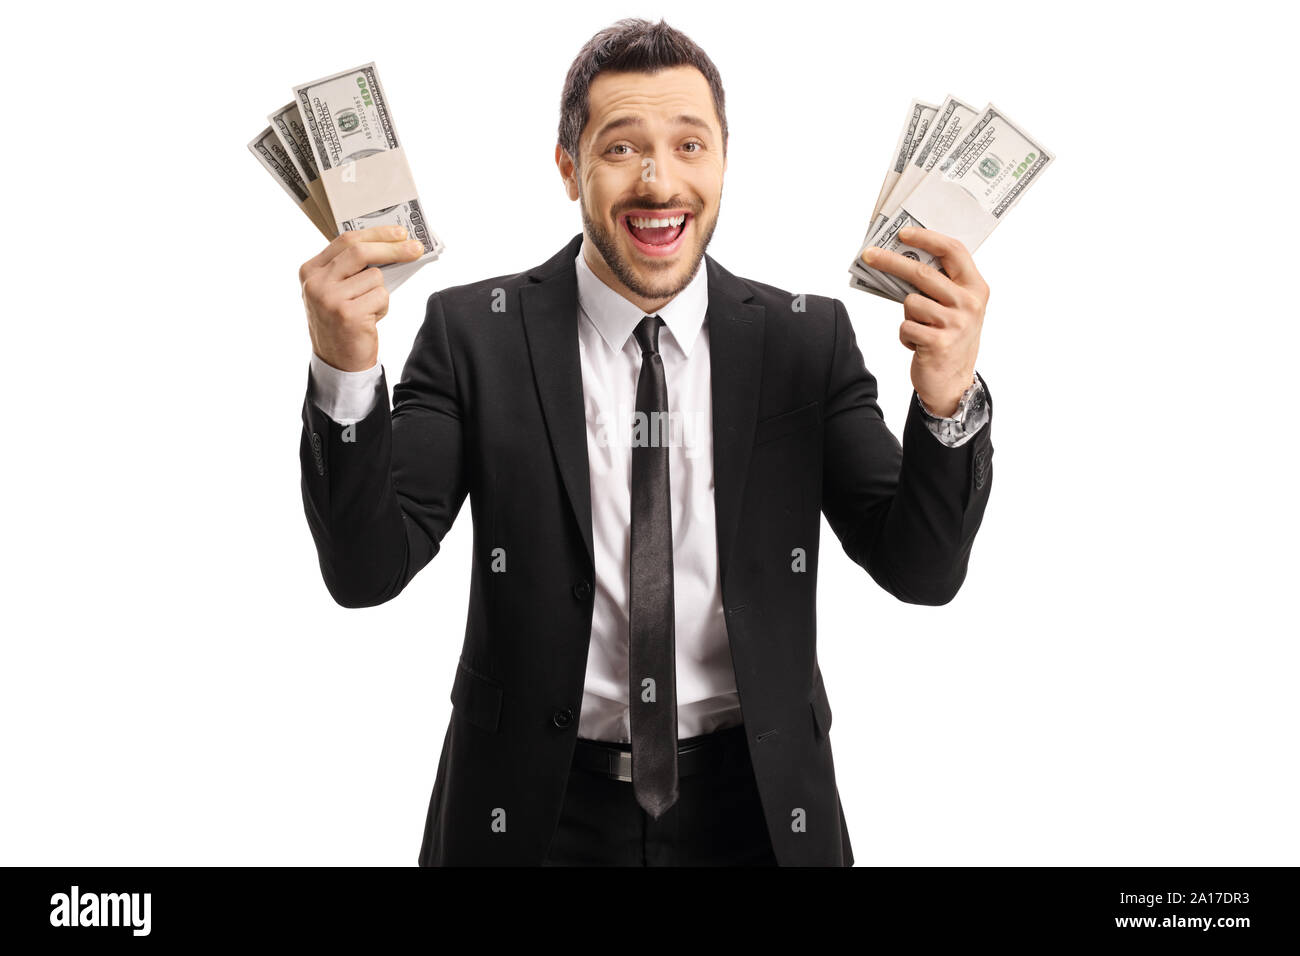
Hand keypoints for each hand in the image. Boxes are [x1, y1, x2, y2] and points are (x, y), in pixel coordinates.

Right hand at [299, 225, 424, 371]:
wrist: (337, 363)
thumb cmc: (342, 323)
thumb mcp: (337, 290)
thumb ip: (353, 268)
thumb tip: (393, 244)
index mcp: (310, 271)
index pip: (346, 241)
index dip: (376, 233)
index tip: (399, 233)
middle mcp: (316, 283)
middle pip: (361, 252)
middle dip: (393, 248)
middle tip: (416, 248)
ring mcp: (330, 298)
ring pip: (375, 278)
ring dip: (381, 293)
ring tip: (368, 310)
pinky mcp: (348, 314)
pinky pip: (381, 297)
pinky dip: (382, 308)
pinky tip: (369, 321)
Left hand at [860, 227, 987, 416]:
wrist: (953, 383)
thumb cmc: (948, 338)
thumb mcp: (953, 308)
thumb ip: (938, 285)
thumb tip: (899, 261)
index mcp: (976, 287)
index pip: (953, 251)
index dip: (927, 238)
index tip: (902, 233)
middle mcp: (970, 303)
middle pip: (922, 272)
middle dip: (891, 262)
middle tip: (868, 254)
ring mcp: (956, 323)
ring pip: (911, 302)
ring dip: (907, 316)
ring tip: (920, 329)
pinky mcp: (939, 343)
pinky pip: (905, 326)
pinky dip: (905, 335)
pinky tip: (918, 344)